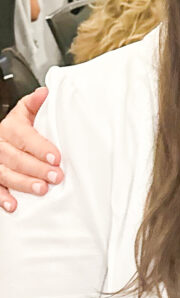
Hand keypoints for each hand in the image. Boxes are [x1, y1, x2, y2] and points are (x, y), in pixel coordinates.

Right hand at [0, 89, 61, 211]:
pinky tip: (13, 204)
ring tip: (41, 189)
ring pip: (5, 173)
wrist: (4, 136)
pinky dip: (2, 197)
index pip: (25, 136)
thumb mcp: (27, 112)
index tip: (56, 157)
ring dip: (23, 183)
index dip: (40, 147)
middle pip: (16, 157)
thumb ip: (35, 104)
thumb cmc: (20, 127)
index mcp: (10, 127)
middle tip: (56, 176)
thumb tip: (45, 93)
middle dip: (37, 168)